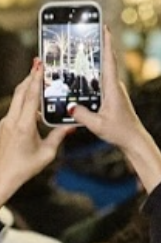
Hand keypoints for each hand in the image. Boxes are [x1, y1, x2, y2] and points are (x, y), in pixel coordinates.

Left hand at [0, 63, 72, 204]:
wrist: (1, 179)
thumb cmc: (23, 169)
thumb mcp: (47, 154)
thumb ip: (59, 136)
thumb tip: (72, 125)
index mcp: (23, 125)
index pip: (30, 96)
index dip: (35, 79)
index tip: (40, 65)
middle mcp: (11, 121)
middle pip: (20, 92)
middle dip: (30, 76)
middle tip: (38, 63)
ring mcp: (5, 124)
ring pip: (16, 99)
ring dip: (27, 88)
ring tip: (38, 79)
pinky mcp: (2, 128)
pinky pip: (14, 110)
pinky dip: (24, 102)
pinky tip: (34, 105)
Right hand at [71, 26, 160, 194]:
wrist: (133, 138)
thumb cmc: (119, 131)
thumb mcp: (97, 125)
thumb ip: (83, 115)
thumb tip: (70, 105)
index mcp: (113, 88)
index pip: (109, 61)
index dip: (107, 43)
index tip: (105, 27)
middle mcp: (115, 85)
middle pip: (107, 60)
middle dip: (101, 44)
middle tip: (93, 28)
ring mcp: (115, 89)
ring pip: (105, 69)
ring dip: (99, 56)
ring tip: (87, 43)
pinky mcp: (113, 94)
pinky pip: (103, 78)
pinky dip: (96, 70)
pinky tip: (87, 71)